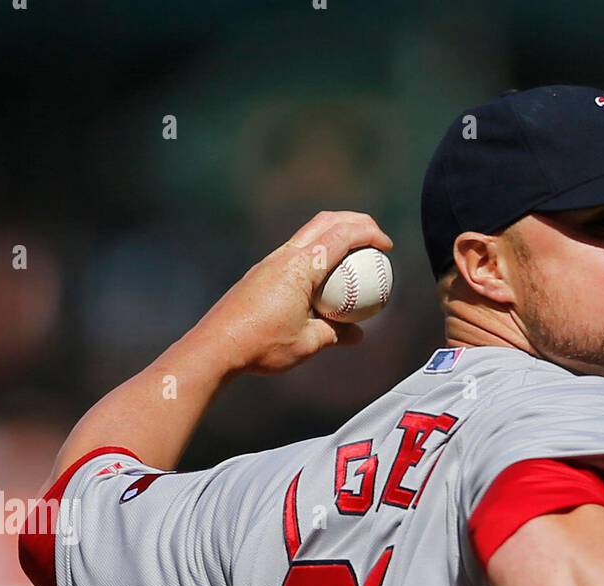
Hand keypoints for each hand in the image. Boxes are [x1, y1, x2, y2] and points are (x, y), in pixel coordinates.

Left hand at [190, 210, 393, 375]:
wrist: (217, 346)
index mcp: (300, 268)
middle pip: (326, 221)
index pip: (342, 236)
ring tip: (353, 254)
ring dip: (334, 234)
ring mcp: (270, 262)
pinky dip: (318, 254)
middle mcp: (284, 256)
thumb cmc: (262, 345)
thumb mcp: (308, 344)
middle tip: (374, 238)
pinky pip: (296, 252)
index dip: (369, 234)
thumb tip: (357, 335)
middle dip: (355, 221)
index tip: (387, 246)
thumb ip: (336, 334)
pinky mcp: (262, 272)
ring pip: (309, 233)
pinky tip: (324, 278)